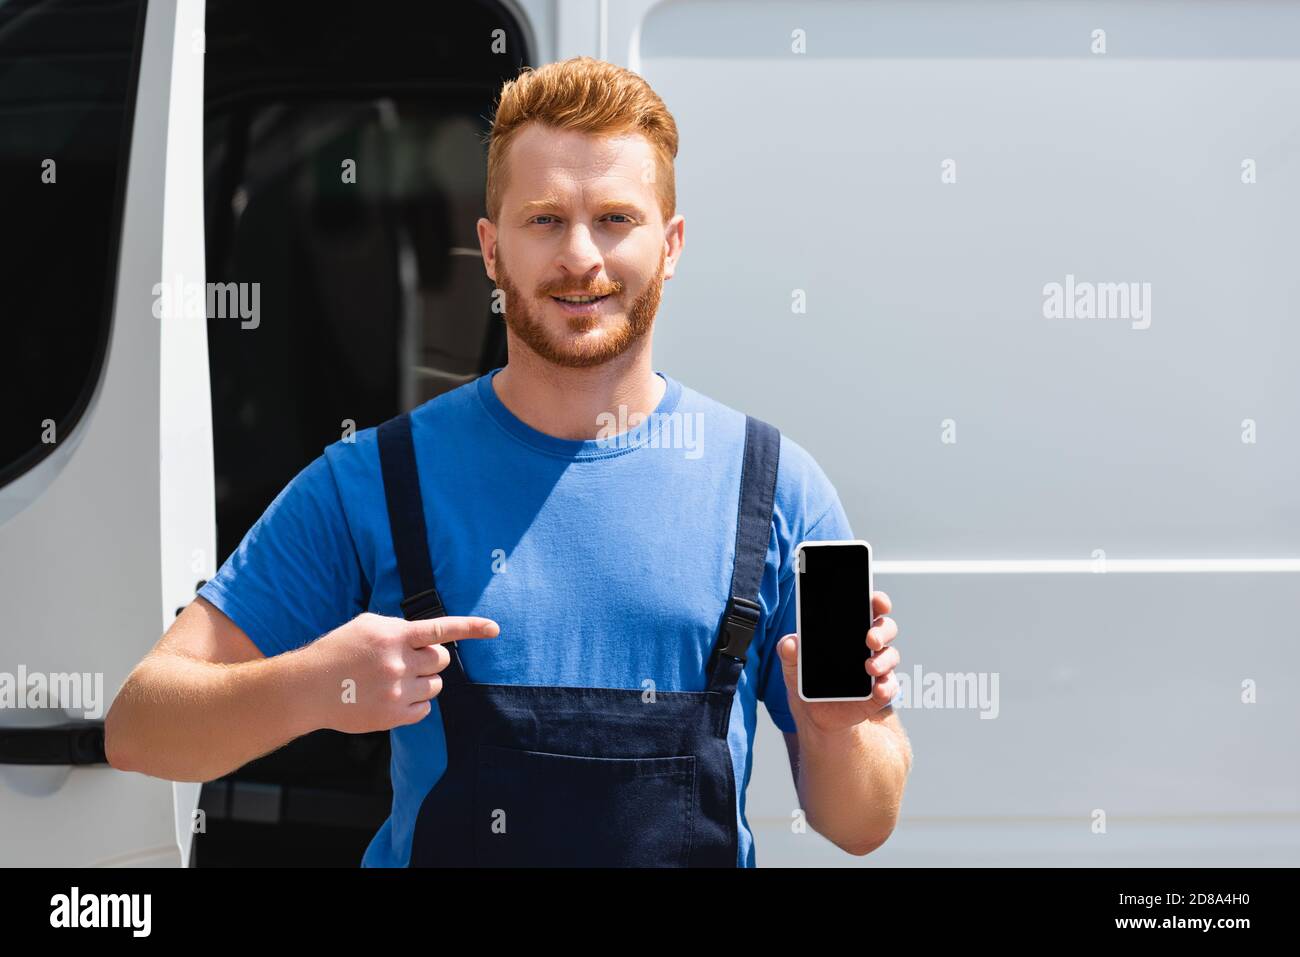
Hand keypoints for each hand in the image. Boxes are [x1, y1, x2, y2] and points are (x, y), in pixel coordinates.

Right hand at [302, 612, 498, 733]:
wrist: (307, 688)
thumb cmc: (336, 652)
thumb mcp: (366, 626)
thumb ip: (398, 628)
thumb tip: (425, 637)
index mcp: (393, 636)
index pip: (440, 629)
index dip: (471, 627)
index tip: (495, 629)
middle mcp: (398, 663)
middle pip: (442, 660)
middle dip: (432, 659)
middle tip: (410, 661)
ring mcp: (397, 691)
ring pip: (435, 685)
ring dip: (423, 681)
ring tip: (396, 680)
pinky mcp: (392, 716)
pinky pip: (425, 709)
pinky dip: (416, 703)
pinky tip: (393, 697)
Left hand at [776, 591, 898, 735]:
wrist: (814, 713)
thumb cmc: (807, 678)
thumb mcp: (793, 664)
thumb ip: (789, 651)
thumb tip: (791, 642)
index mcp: (850, 629)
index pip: (869, 607)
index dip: (877, 601)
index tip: (878, 602)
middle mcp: (868, 644)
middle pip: (886, 628)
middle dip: (882, 631)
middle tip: (870, 638)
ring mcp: (877, 667)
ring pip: (891, 655)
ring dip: (883, 660)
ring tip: (869, 667)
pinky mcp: (880, 691)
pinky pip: (891, 686)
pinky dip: (887, 687)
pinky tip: (878, 690)